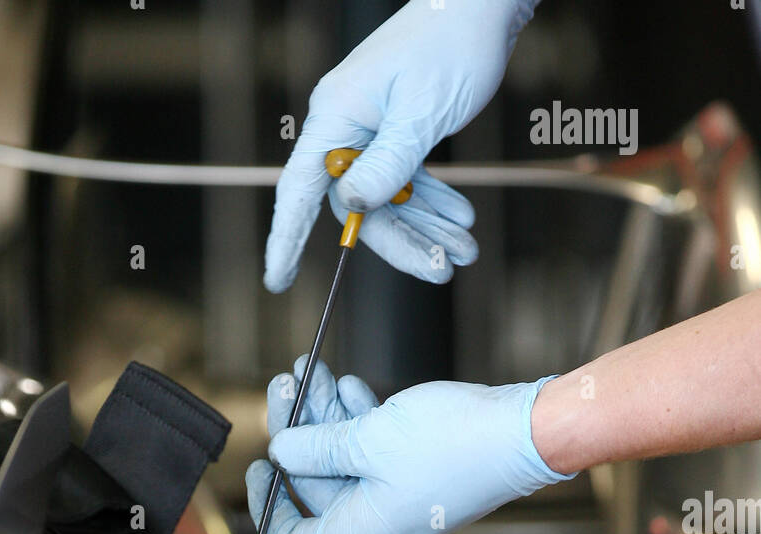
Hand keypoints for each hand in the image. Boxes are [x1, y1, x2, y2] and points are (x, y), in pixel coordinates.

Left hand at [246, 361, 568, 533]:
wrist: (526, 431)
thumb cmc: (456, 444)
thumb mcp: (368, 439)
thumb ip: (316, 447)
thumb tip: (281, 450)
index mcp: (363, 532)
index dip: (268, 509)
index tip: (258, 468)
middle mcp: (378, 520)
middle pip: (316, 485)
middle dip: (296, 434)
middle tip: (283, 386)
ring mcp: (399, 493)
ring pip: (343, 458)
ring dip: (323, 415)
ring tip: (308, 369)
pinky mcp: (418, 467)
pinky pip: (373, 448)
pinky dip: (356, 417)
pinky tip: (346, 383)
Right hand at [264, 0, 537, 292]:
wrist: (482, 2)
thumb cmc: (451, 44)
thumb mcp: (421, 113)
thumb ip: (387, 165)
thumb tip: (353, 209)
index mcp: (336, 116)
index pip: (301, 189)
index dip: (287, 239)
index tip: (278, 280)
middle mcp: (346, 125)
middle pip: (360, 206)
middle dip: (404, 242)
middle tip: (444, 269)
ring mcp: (371, 128)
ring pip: (388, 198)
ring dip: (427, 227)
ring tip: (466, 249)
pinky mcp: (396, 129)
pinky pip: (405, 179)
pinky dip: (433, 201)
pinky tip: (460, 218)